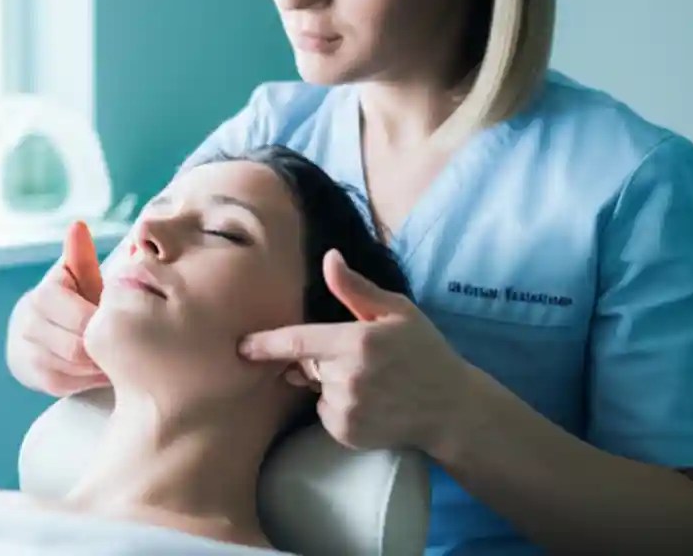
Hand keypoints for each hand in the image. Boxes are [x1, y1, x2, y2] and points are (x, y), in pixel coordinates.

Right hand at [7, 221, 111, 396]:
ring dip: (99, 365)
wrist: (37, 332)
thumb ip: (80, 256)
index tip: (124, 323)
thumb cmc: (69, 300)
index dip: (105, 325)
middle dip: (104, 348)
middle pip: (76, 348)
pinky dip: (89, 378)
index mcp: (43, 295)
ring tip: (120, 357)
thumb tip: (78, 225)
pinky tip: (103, 369)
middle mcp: (29, 324)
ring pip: (73, 368)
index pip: (80, 318)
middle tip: (129, 347)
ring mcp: (28, 353)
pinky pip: (67, 383)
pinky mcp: (35, 377)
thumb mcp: (76, 277)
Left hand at [239, 250, 477, 453]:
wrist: (452, 408)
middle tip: (355, 357)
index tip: (241, 345)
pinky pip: (325, 414)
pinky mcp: (347, 434)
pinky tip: (369, 402)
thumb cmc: (424, 351)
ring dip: (330, 384)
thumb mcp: (397, 311)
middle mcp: (348, 378)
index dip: (266, 343)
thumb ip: (355, 288)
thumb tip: (329, 257)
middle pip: (308, 364)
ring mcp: (347, 410)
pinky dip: (338, 407)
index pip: (297, 341)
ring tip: (370, 382)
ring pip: (317, 390)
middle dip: (318, 359)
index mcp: (357, 342)